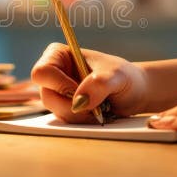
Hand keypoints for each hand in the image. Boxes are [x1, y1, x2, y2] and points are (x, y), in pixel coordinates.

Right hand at [30, 43, 148, 122]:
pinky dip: (82, 121)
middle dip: (72, 105)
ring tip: (100, 108)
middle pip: (47, 95)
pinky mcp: (64, 108)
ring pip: (55, 111)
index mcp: (59, 55)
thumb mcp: (116, 76)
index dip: (59, 85)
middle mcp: (54, 73)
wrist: (134, 92)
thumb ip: (98, 84)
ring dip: (79, 115)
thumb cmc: (125, 76)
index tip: (80, 90)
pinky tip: (96, 114)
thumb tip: (79, 102)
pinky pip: (65, 121)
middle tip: (95, 104)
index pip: (42, 72)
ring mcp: (58, 93)